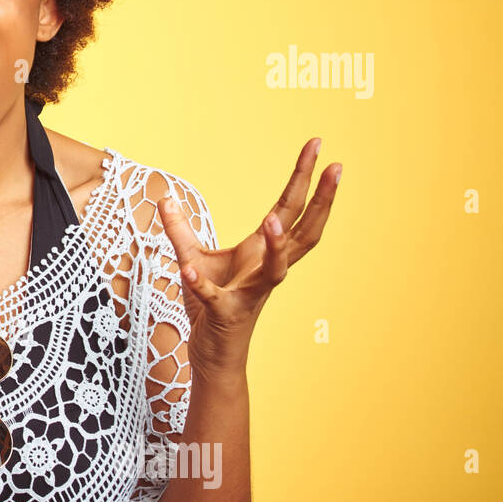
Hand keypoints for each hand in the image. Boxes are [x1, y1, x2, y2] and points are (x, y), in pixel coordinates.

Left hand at [158, 138, 340, 374]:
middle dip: (321, 202)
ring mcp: (249, 295)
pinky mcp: (225, 316)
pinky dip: (203, 287)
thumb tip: (165, 198)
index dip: (304, 178)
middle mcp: (265, 272)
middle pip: (304, 235)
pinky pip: (216, 300)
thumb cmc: (211, 307)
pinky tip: (192, 275)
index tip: (318, 145)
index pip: (290, 209)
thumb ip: (180, 230)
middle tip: (337, 168)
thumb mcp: (192, 261)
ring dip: (277, 247)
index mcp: (261, 254)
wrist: (213, 356)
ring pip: (275, 272)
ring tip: (273, 221)